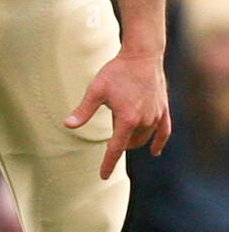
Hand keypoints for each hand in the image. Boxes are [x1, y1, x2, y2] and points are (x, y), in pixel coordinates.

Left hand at [64, 50, 170, 179]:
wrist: (142, 55)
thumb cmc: (117, 71)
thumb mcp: (96, 90)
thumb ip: (83, 111)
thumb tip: (68, 125)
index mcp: (127, 120)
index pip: (116, 149)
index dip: (108, 164)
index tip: (103, 176)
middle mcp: (144, 121)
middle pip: (129, 142)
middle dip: (118, 140)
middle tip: (111, 120)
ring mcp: (156, 116)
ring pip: (143, 138)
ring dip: (132, 138)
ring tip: (123, 122)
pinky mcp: (163, 110)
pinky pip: (164, 132)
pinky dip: (159, 142)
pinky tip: (154, 152)